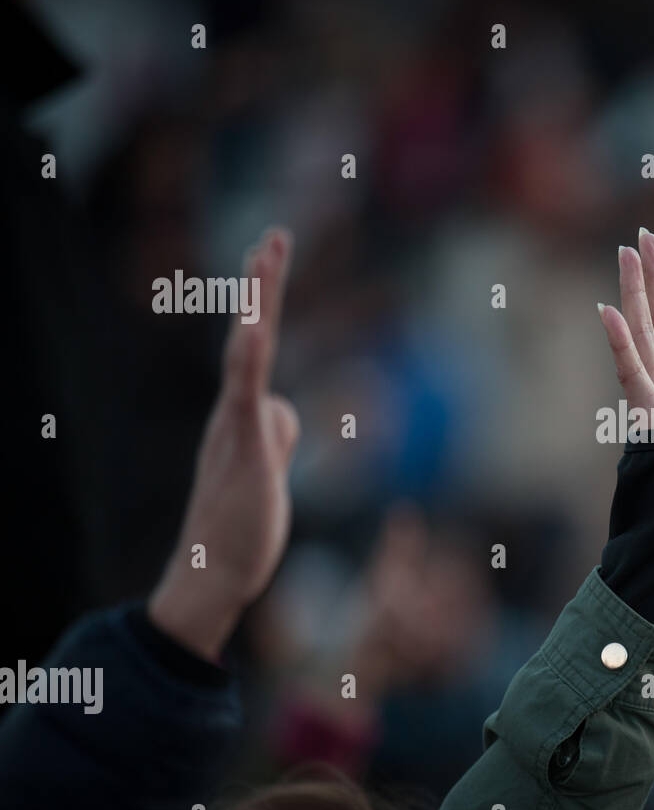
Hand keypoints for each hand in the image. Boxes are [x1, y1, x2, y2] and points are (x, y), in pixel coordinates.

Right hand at [148, 228, 298, 660]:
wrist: (213, 575)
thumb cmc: (240, 528)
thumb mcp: (269, 470)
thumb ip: (275, 434)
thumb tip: (284, 409)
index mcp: (243, 415)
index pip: (257, 346)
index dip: (264, 301)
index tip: (270, 254)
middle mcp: (232, 412)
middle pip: (250, 336)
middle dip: (263, 285)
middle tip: (274, 235)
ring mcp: (235, 428)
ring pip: (247, 355)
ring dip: (257, 305)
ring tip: (265, 257)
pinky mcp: (243, 449)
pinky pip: (246, 394)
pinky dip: (248, 359)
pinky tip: (253, 327)